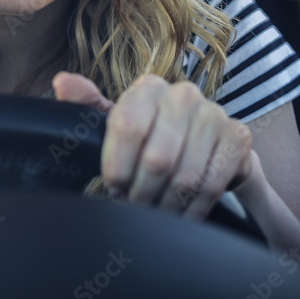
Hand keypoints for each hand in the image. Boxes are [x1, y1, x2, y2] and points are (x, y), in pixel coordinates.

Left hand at [53, 71, 258, 219]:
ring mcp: (213, 114)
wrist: (207, 145)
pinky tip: (181, 216)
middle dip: (141, 193)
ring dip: (166, 206)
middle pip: (156, 159)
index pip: (126, 127)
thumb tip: (62, 82)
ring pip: (184, 177)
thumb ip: (87, 106)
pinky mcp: (238, 137)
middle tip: (133, 208)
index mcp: (147, 88)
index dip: (117, 166)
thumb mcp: (117, 122)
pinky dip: (193, 209)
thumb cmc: (153, 135)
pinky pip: (212, 185)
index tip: (112, 188)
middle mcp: (182, 94)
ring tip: (154, 216)